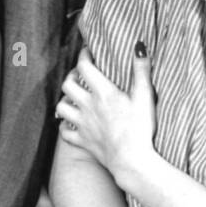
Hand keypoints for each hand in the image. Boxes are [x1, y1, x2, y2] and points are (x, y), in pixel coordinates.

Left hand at [57, 44, 154, 184]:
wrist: (132, 160)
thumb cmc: (140, 128)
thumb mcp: (145, 96)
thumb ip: (141, 70)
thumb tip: (139, 46)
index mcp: (103, 93)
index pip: (85, 66)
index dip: (84, 55)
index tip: (88, 51)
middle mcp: (88, 106)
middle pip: (67, 85)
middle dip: (71, 76)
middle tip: (80, 74)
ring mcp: (83, 125)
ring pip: (61, 107)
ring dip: (64, 100)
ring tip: (73, 98)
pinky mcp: (83, 141)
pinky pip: (65, 132)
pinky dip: (65, 126)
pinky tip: (71, 123)